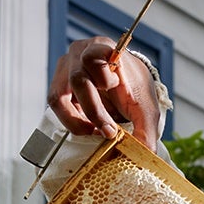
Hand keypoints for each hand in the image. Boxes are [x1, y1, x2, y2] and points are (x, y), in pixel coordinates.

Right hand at [46, 37, 160, 149]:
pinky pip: (57, 105)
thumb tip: (146, 152)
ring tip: (96, 132)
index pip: (94, 57)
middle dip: (93, 111)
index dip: (102, 77)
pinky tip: (88, 128)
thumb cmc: (135, 89)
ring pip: (59, 96)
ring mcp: (66, 69)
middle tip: (109, 131)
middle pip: (78, 80)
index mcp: (104, 50)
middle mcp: (80, 55)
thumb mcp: (146, 107)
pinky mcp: (60, 85)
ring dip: (77, 119)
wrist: (128, 83)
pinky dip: (71, 120)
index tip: (115, 90)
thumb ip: (146, 129)